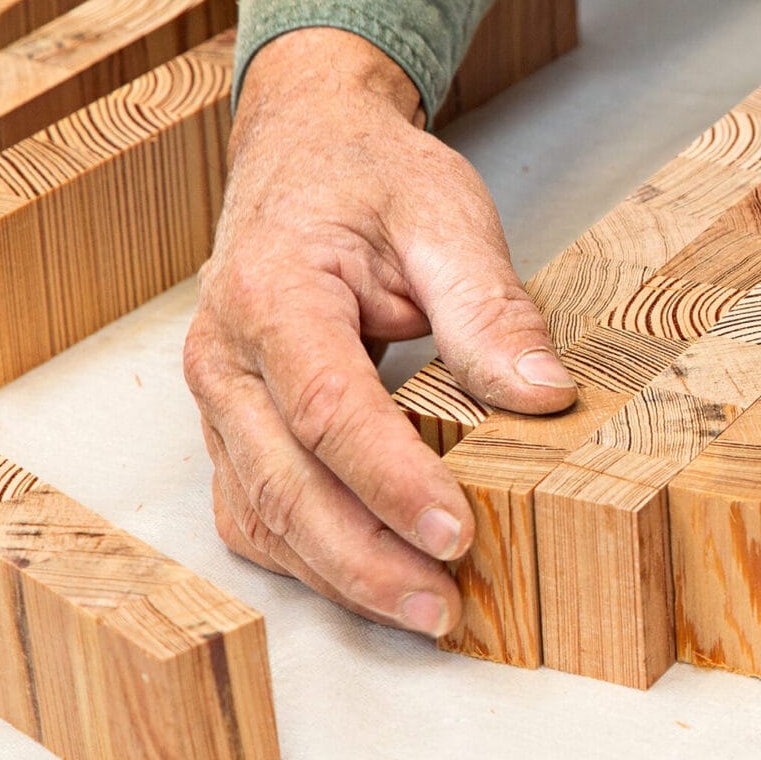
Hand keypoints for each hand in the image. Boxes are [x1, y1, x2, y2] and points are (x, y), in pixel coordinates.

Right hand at [183, 28, 575, 635]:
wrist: (306, 150)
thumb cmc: (370, 179)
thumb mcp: (444, 214)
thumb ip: (489, 306)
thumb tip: (543, 394)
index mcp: (272, 293)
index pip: (328, 408)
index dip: (391, 480)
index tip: (455, 531)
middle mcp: (224, 356)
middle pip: (283, 482)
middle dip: (365, 557)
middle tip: (443, 603)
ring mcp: (217, 400)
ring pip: (262, 513)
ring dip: (339, 573)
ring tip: (423, 609)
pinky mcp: (232, 428)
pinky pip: (257, 511)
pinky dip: (311, 558)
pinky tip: (373, 581)